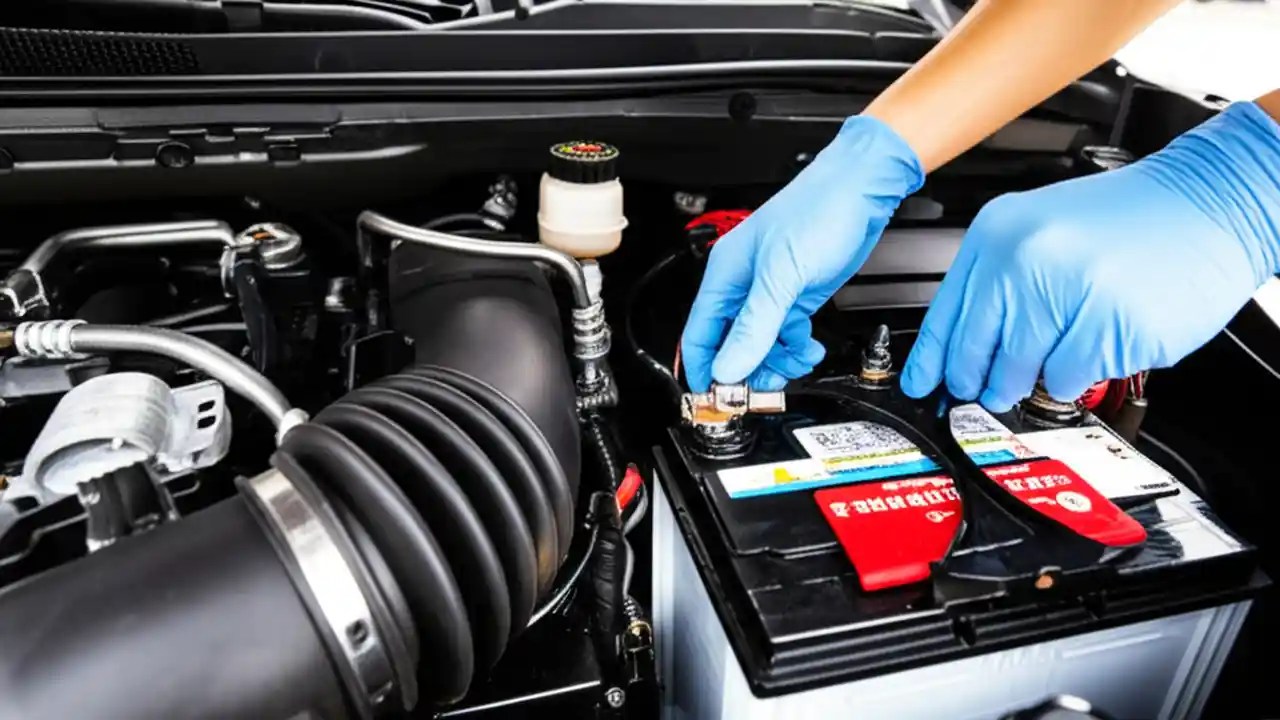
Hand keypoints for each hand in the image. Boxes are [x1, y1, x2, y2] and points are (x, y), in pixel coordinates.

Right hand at [679, 116, 923, 391]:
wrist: (862, 188)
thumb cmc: (817, 211)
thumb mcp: (782, 276)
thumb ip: (755, 326)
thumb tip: (729, 366)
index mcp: (726, 277)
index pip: (699, 334)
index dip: (704, 368)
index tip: (714, 400)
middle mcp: (744, 286)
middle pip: (731, 344)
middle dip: (745, 369)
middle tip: (761, 392)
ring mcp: (772, 291)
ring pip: (761, 343)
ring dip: (776, 361)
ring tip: (795, 363)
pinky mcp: (798, 294)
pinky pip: (787, 334)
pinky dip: (796, 348)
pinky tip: (808, 348)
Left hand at [901, 101, 1279, 410]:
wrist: (1208, 200)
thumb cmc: (1128, 219)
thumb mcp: (1041, 231)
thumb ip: (997, 284)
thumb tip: (958, 349)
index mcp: (999, 234)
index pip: (945, 316)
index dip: (931, 361)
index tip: (923, 386)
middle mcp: (1025, 260)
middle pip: (975, 353)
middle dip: (978, 381)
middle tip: (989, 389)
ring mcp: (1068, 294)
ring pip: (1020, 373)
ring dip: (1032, 378)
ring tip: (1060, 347)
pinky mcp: (1109, 326)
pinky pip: (1069, 378)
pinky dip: (1077, 374)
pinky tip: (1095, 341)